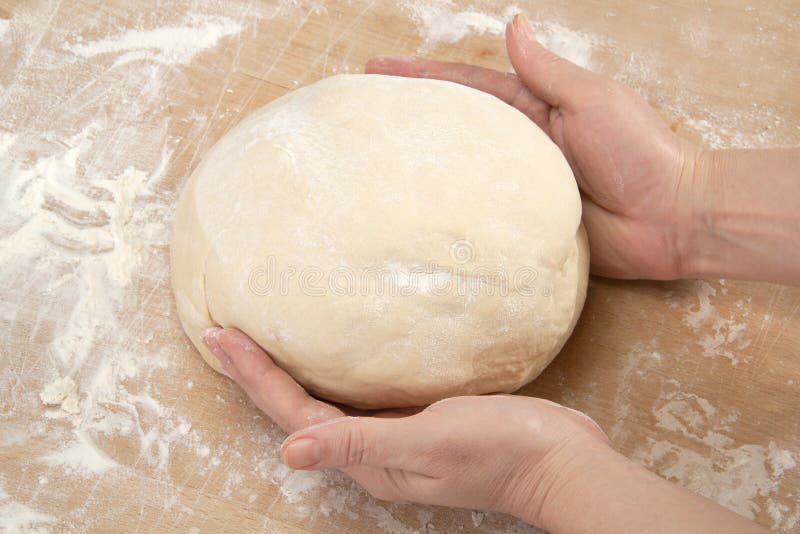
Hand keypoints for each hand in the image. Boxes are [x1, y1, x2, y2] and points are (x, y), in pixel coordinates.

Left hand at [201, 327, 612, 526]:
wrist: (557, 458)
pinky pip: (358, 393)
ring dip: (287, 371)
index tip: (221, 335)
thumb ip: (360, 444)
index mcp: (366, 458)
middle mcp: (371, 449)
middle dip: (258, 372)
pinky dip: (332, 370)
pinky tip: (333, 351)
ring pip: (324, 400)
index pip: (292, 414)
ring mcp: (393, 435)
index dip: (254, 376)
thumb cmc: (498, 450)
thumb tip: (288, 454)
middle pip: (297, 408)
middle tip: (223, 331)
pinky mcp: (416, 419)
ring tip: (260, 339)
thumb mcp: (427, 445)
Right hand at [366, 14, 701, 279]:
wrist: (670, 217)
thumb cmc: (638, 150)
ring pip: (463, 173)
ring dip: (423, 167)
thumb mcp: (590, 98)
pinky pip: (483, 217)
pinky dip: (454, 212)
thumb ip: (546, 70)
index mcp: (535, 108)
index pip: (467, 86)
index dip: (422, 76)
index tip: (377, 70)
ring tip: (374, 162)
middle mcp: (522, 145)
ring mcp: (521, 186)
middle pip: (456, 127)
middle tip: (361, 114)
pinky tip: (420, 214)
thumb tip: (513, 23)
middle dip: (410, 117)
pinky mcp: (525, 225)